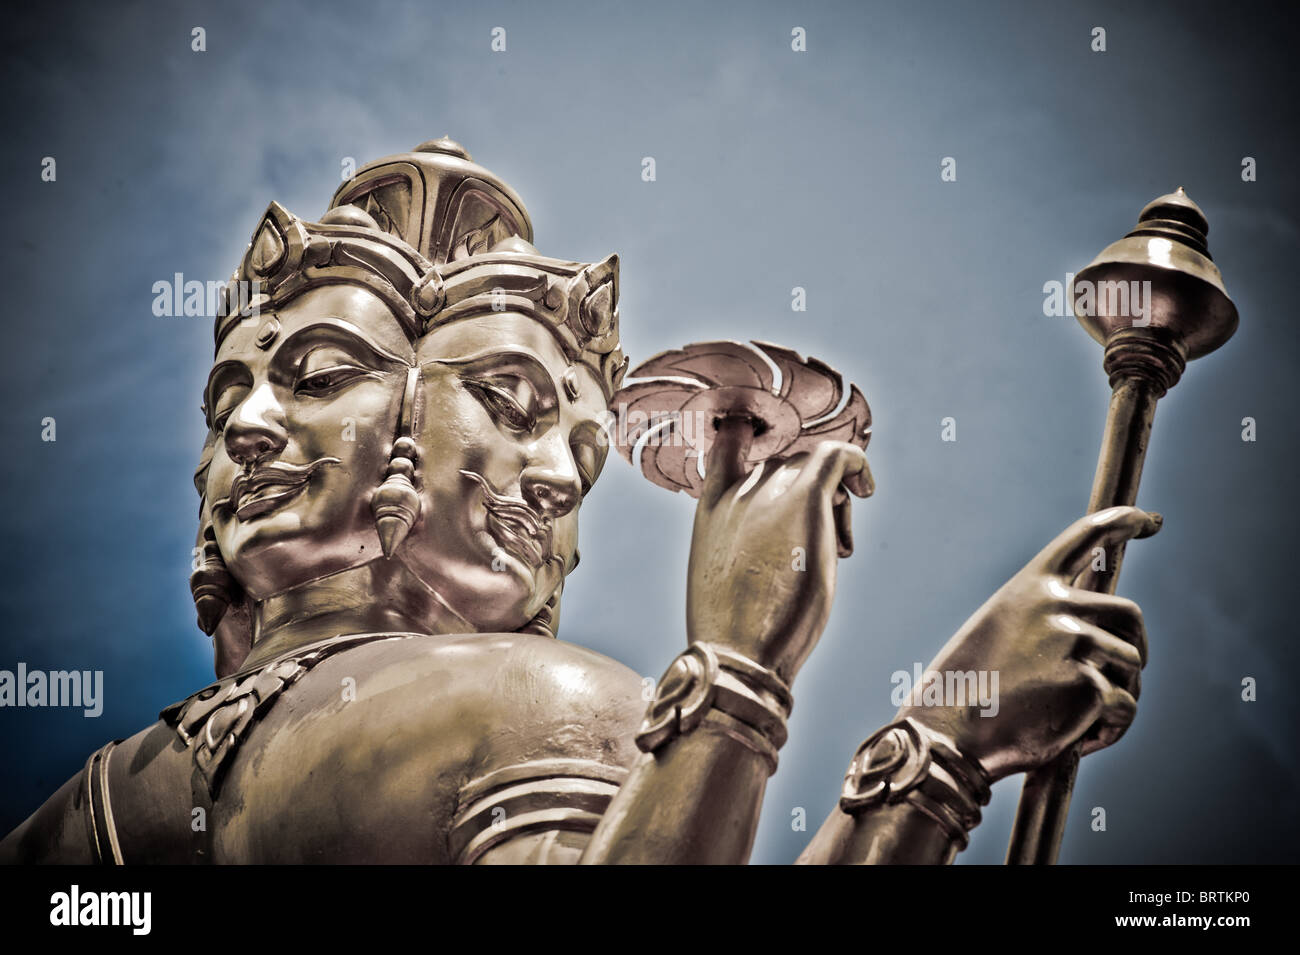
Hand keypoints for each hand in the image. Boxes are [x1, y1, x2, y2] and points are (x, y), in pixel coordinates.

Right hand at [686, 418, 871, 684]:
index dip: (757, 437)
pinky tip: (867, 490)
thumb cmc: (732, 632)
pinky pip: (839, 457)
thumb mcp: (721, 575)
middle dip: (808, 494)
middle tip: (821, 543)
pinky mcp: (804, 498)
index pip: (728, 441)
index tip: (783, 470)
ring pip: (813, 466)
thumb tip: (768, 548)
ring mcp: (768, 490)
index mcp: (709, 508)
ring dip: (832, 501)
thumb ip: (740, 542)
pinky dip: (858, 465)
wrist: (736, 654)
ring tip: (834, 549)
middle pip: (784, 462)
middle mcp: (737, 490)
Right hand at [898, 506, 1161, 780]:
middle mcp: (1055, 604)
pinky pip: (1125, 705)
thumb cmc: (969, 691)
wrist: (950, 733)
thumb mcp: (999, 634)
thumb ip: (1043, 621)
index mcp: (1030, 586)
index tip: (1151, 521)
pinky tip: (1076, 738)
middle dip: (1134, 646)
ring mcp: (1074, 641)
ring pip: (1131, 663)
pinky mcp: (1089, 684)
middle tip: (1120, 677)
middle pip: (1129, 613)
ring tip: (1078, 719)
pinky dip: (1109, 728)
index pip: (1088, 535)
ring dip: (1117, 693)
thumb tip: (1098, 634)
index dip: (1125, 521)